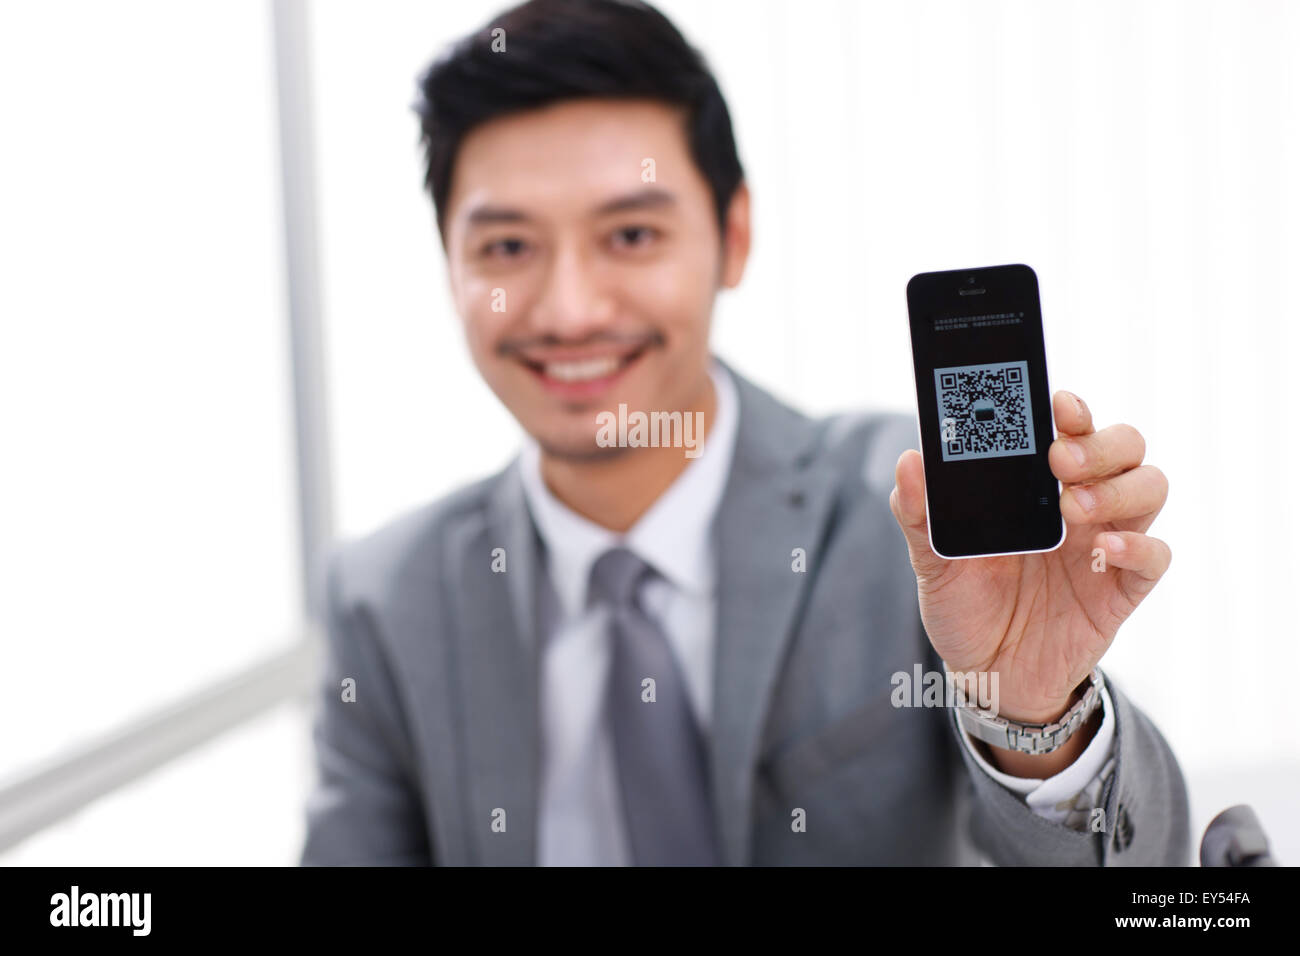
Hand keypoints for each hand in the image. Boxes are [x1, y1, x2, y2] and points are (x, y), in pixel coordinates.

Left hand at [888, 390, 1170, 723]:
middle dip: (1099, 444)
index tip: (1058, 403)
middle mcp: (1080, 504)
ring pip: (1150, 487)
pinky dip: (1138, 547)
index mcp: (1037, 486)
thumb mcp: (932, 562)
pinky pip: (1155, 557)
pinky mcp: (1122, 589)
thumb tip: (909, 462)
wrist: (986, 675)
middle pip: (1125, 447)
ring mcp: (1105, 544)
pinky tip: (1101, 550)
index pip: (1071, 429)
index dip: (1073, 410)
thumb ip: (919, 514)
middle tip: (1059, 460)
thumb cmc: (965, 606)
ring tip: (1074, 506)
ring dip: (1119, 487)